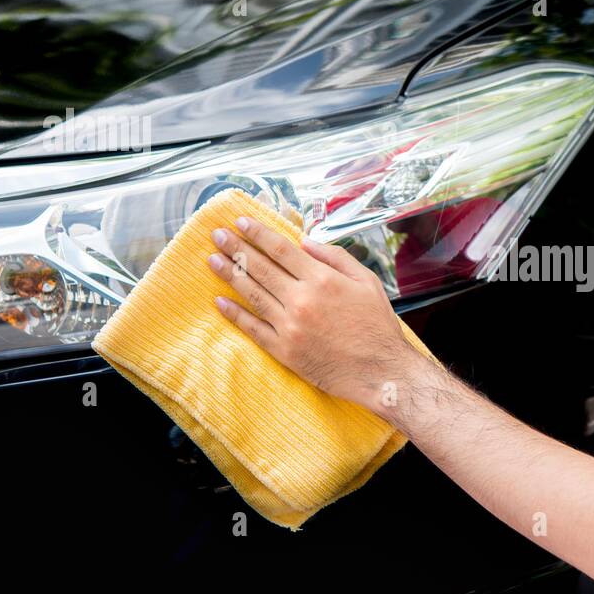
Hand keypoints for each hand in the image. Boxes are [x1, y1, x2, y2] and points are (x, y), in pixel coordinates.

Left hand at [204, 213, 417, 409]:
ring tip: (212, 260)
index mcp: (322, 279)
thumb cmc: (378, 325)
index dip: (258, 233)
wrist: (381, 371)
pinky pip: (253, 329)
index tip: (240, 222)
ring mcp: (290, 326)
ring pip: (252, 294)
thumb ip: (336, 257)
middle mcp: (301, 299)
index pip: (281, 249)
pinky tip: (220, 302)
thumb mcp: (367, 281)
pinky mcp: (284, 351)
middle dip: (236, 247)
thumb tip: (305, 241)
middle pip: (260, 267)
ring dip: (229, 275)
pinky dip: (235, 315)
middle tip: (217, 234)